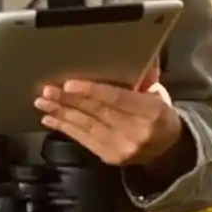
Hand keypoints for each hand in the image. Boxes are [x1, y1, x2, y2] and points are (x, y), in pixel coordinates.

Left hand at [33, 71, 182, 169]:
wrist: (169, 151)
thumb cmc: (159, 115)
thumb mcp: (158, 93)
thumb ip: (145, 76)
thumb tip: (140, 54)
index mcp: (150, 111)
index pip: (117, 98)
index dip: (91, 91)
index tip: (69, 84)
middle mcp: (135, 131)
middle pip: (96, 112)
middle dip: (68, 100)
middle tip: (47, 89)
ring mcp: (121, 147)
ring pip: (85, 126)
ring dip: (61, 113)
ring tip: (42, 102)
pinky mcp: (109, 157)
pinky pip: (83, 139)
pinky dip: (64, 128)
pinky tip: (50, 118)